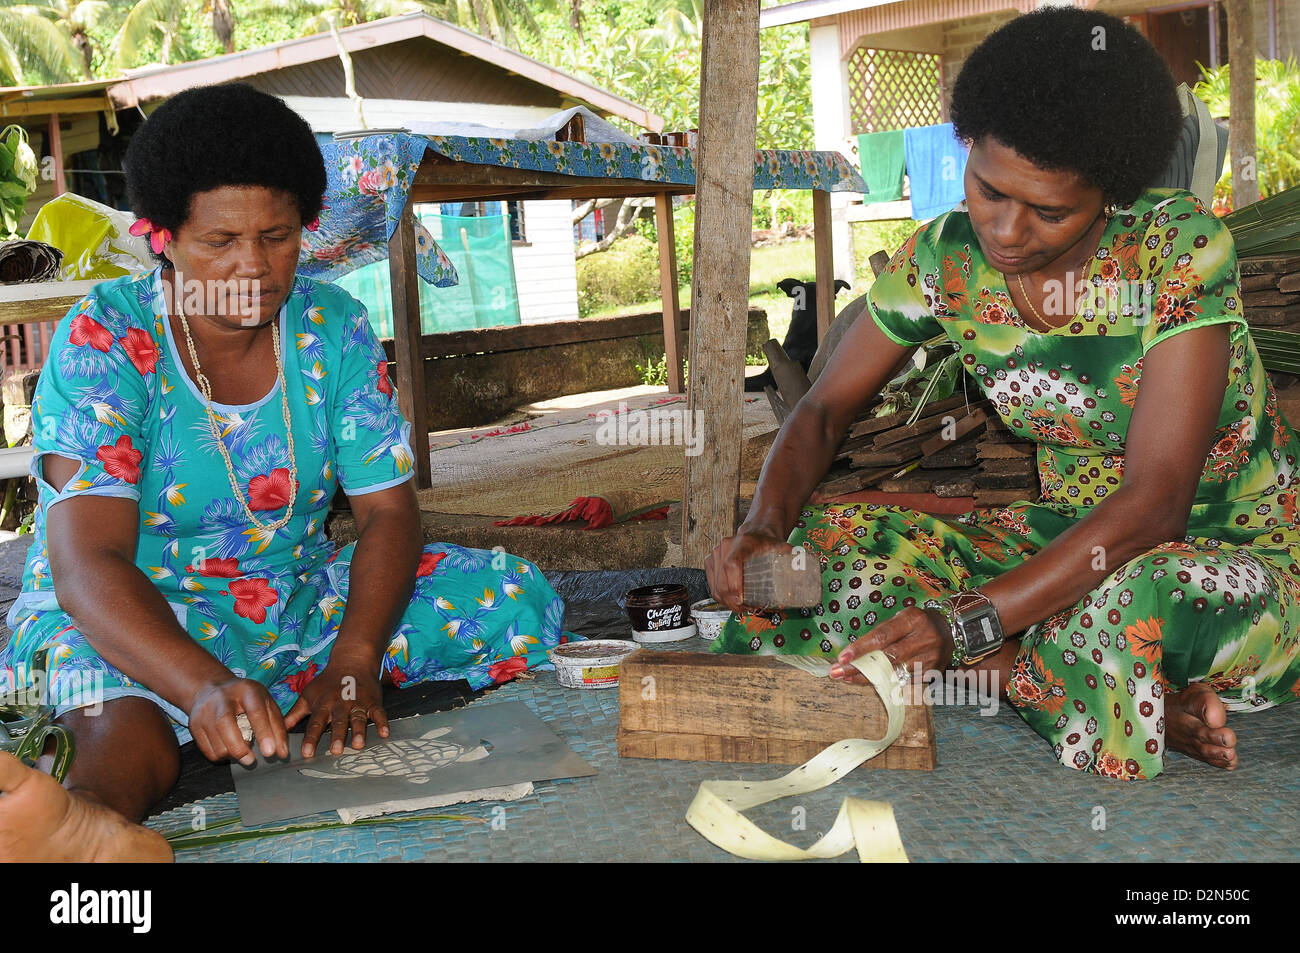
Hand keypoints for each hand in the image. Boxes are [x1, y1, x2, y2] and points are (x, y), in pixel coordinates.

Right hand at [189, 678, 290, 766]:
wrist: (211, 689)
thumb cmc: (246, 699)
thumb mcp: (266, 704)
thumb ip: (277, 727)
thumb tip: (282, 753)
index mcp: (246, 690)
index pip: (255, 711)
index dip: (264, 733)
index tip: (270, 753)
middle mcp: (222, 698)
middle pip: (225, 724)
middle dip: (239, 748)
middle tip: (251, 760)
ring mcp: (204, 712)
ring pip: (216, 742)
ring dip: (232, 754)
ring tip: (241, 750)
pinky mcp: (193, 726)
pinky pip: (208, 751)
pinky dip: (221, 756)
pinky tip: (228, 748)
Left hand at [284, 661, 388, 757]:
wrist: (352, 661)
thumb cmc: (327, 682)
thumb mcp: (308, 695)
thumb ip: (294, 714)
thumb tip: (278, 730)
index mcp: (323, 705)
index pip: (315, 724)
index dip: (311, 739)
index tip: (306, 753)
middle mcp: (340, 704)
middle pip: (338, 722)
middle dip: (337, 736)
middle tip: (336, 751)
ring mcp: (357, 703)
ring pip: (358, 718)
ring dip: (358, 731)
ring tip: (358, 745)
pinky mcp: (372, 702)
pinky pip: (378, 713)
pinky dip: (382, 723)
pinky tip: (385, 733)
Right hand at [704, 525, 792, 613]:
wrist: (756, 531)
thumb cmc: (768, 541)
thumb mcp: (781, 548)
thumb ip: (792, 560)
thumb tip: (801, 578)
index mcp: (742, 543)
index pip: (732, 565)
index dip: (734, 585)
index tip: (741, 601)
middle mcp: (725, 547)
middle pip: (722, 581)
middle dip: (733, 602)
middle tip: (748, 610)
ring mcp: (716, 554)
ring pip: (716, 587)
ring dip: (726, 603)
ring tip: (741, 609)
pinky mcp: (711, 561)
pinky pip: (712, 585)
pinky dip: (720, 597)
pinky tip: (730, 603)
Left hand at [828, 607, 953, 686]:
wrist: (950, 631)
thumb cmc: (916, 623)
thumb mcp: (901, 618)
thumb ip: (881, 633)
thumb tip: (853, 652)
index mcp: (913, 619)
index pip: (882, 636)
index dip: (861, 648)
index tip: (842, 657)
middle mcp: (923, 639)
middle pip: (887, 658)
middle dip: (859, 667)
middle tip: (836, 673)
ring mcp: (930, 658)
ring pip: (894, 672)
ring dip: (867, 677)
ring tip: (847, 678)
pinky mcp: (932, 673)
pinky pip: (903, 680)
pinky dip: (884, 682)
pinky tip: (868, 681)